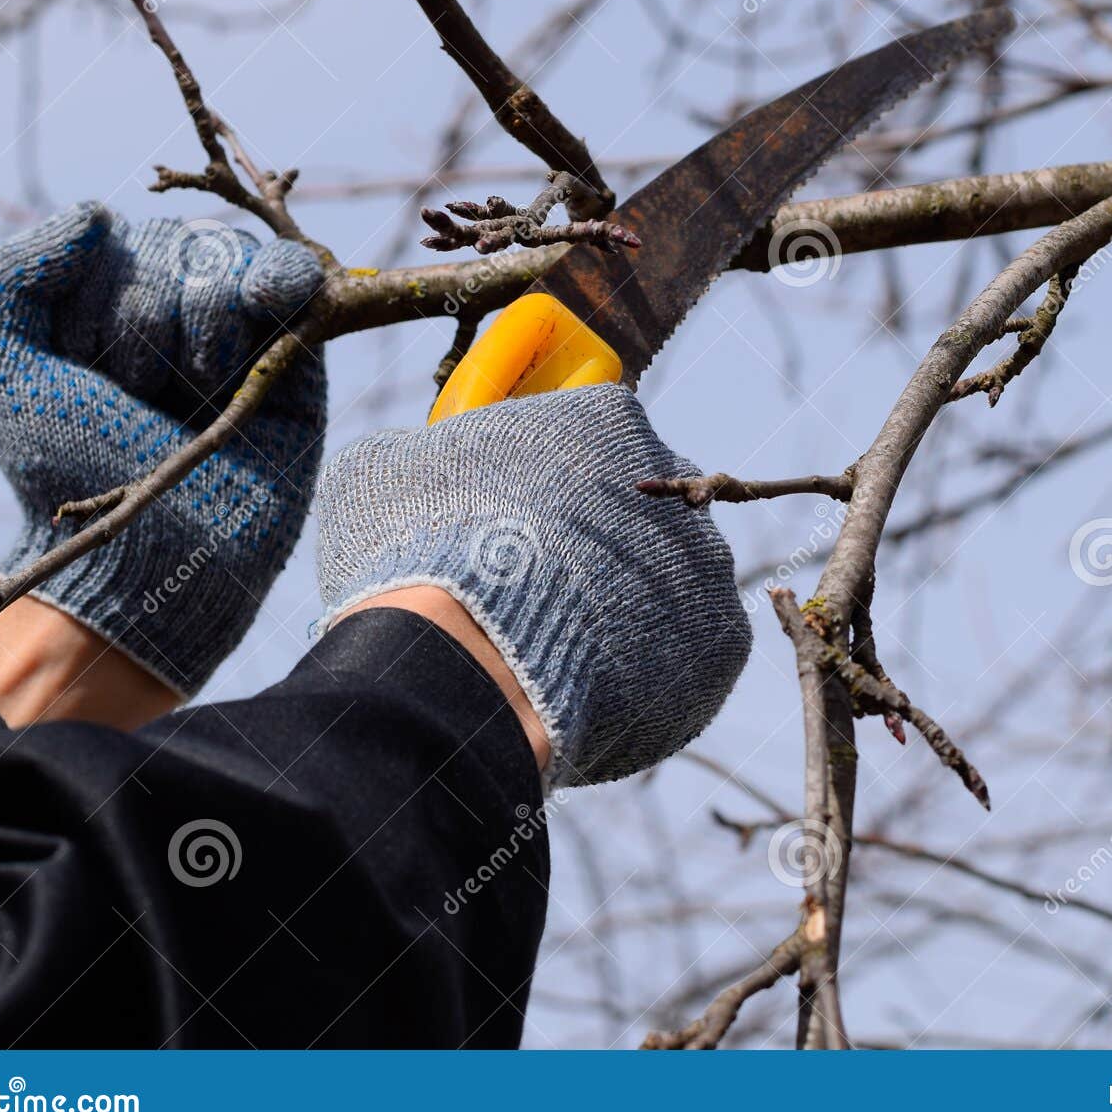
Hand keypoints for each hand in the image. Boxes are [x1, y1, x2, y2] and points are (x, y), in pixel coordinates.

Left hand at [0, 202, 326, 699]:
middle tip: (144, 399)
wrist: (152, 558)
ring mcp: (238, 328)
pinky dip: (281, 277)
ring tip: (195, 396)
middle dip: (148, 325)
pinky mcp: (299, 352)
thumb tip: (98, 212)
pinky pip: (294, 275)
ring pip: (227, 258)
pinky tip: (268, 301)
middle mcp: (172, 308)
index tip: (89, 377)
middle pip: (173, 245)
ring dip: (202, 325)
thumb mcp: (0, 370)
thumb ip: (12, 274)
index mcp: (101, 305)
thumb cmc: (71, 473)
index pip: (113, 241)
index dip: (97, 305)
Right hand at [313, 383, 750, 785]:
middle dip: (591, 552)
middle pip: (636, 516)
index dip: (548, 483)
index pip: (591, 436)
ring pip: (664, 586)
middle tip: (530, 594)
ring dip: (622, 612)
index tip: (515, 520)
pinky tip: (588, 692)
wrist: (470, 664)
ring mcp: (708, 566)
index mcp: (606, 419)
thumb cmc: (424, 552)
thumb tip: (418, 463)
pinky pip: (684, 656)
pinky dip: (645, 675)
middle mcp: (677, 480)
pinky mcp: (722, 646)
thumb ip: (427, 455)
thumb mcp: (389, 470)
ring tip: (555, 652)